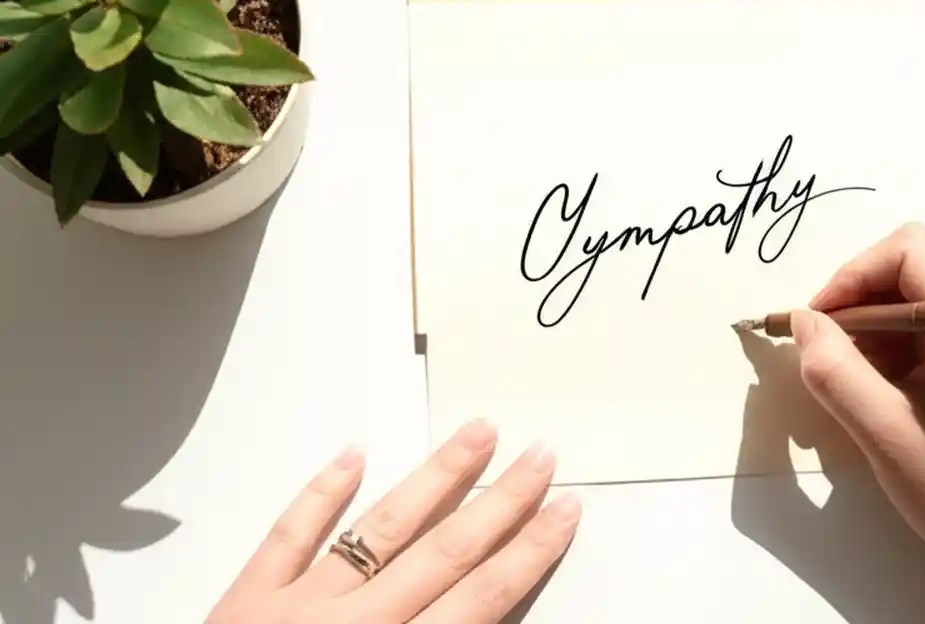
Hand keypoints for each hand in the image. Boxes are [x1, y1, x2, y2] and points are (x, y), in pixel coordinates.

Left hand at [207, 421, 579, 623]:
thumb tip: (481, 614)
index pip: (480, 600)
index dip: (528, 553)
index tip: (564, 510)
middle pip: (444, 554)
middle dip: (500, 503)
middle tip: (541, 455)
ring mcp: (298, 606)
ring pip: (380, 529)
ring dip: (435, 480)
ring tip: (476, 433)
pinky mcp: (246, 600)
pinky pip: (288, 536)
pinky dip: (320, 494)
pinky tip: (354, 454)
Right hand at [790, 223, 924, 622]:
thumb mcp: (881, 431)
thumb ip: (834, 370)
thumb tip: (803, 321)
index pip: (910, 250)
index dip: (853, 275)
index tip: (820, 322)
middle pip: (910, 269)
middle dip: (857, 303)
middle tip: (825, 353)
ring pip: (912, 300)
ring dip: (869, 331)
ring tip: (848, 384)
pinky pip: (924, 332)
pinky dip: (888, 351)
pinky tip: (874, 394)